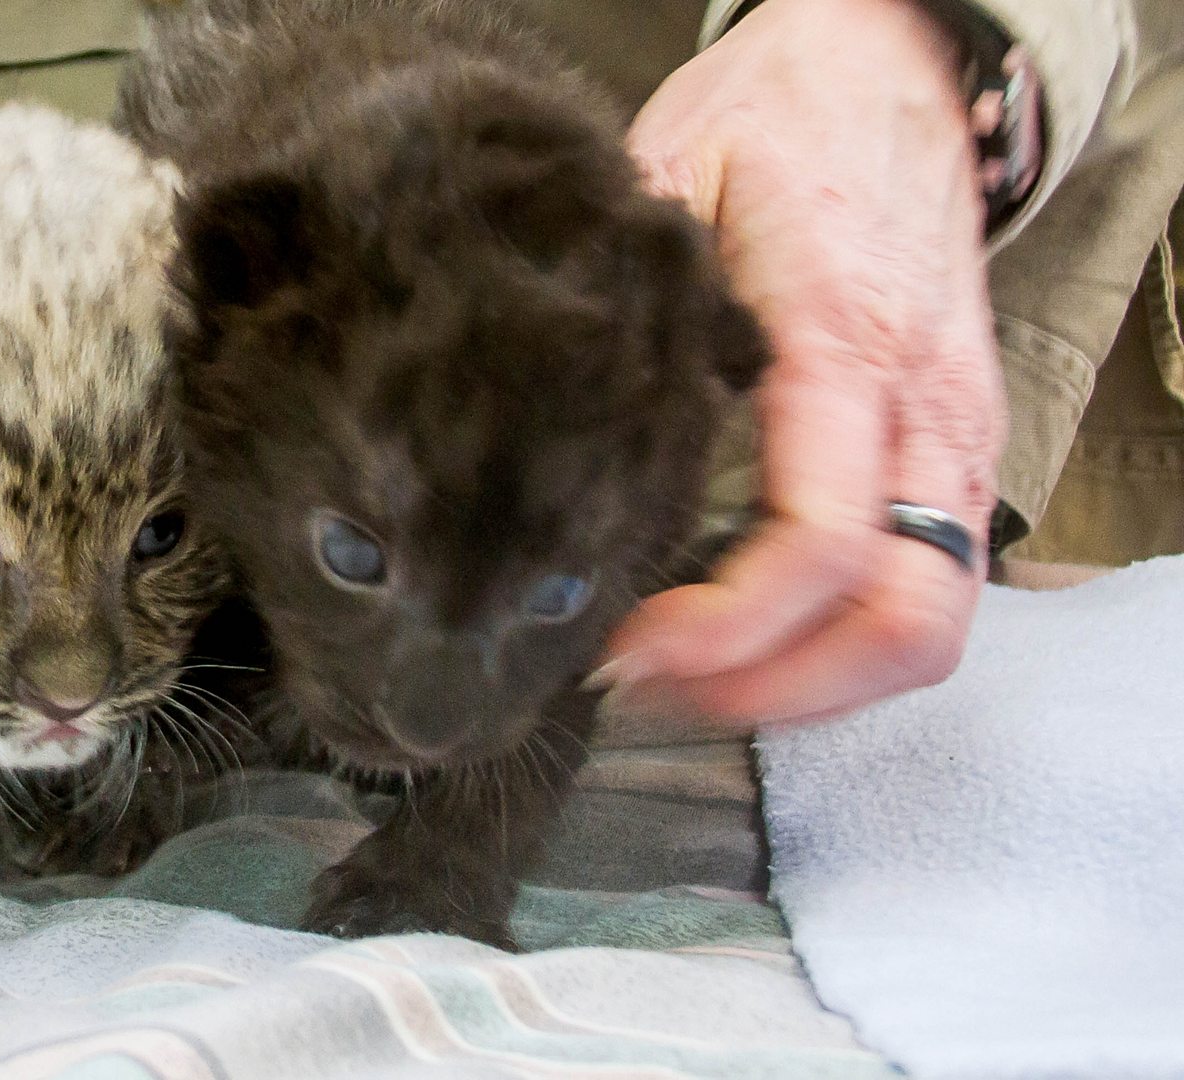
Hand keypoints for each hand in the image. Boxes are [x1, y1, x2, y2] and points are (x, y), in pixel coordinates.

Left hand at [604, 0, 1004, 726]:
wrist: (896, 69)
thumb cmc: (778, 120)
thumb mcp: (674, 171)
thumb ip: (626, 295)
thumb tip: (538, 411)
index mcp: (845, 346)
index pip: (815, 543)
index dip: (722, 629)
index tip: (622, 648)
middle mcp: (925, 410)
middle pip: (902, 622)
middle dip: (774, 689)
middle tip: (648, 690)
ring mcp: (958, 439)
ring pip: (930, 625)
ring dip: (814, 684)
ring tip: (691, 684)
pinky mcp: (958, 454)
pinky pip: (931, 588)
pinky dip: (847, 643)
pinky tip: (751, 641)